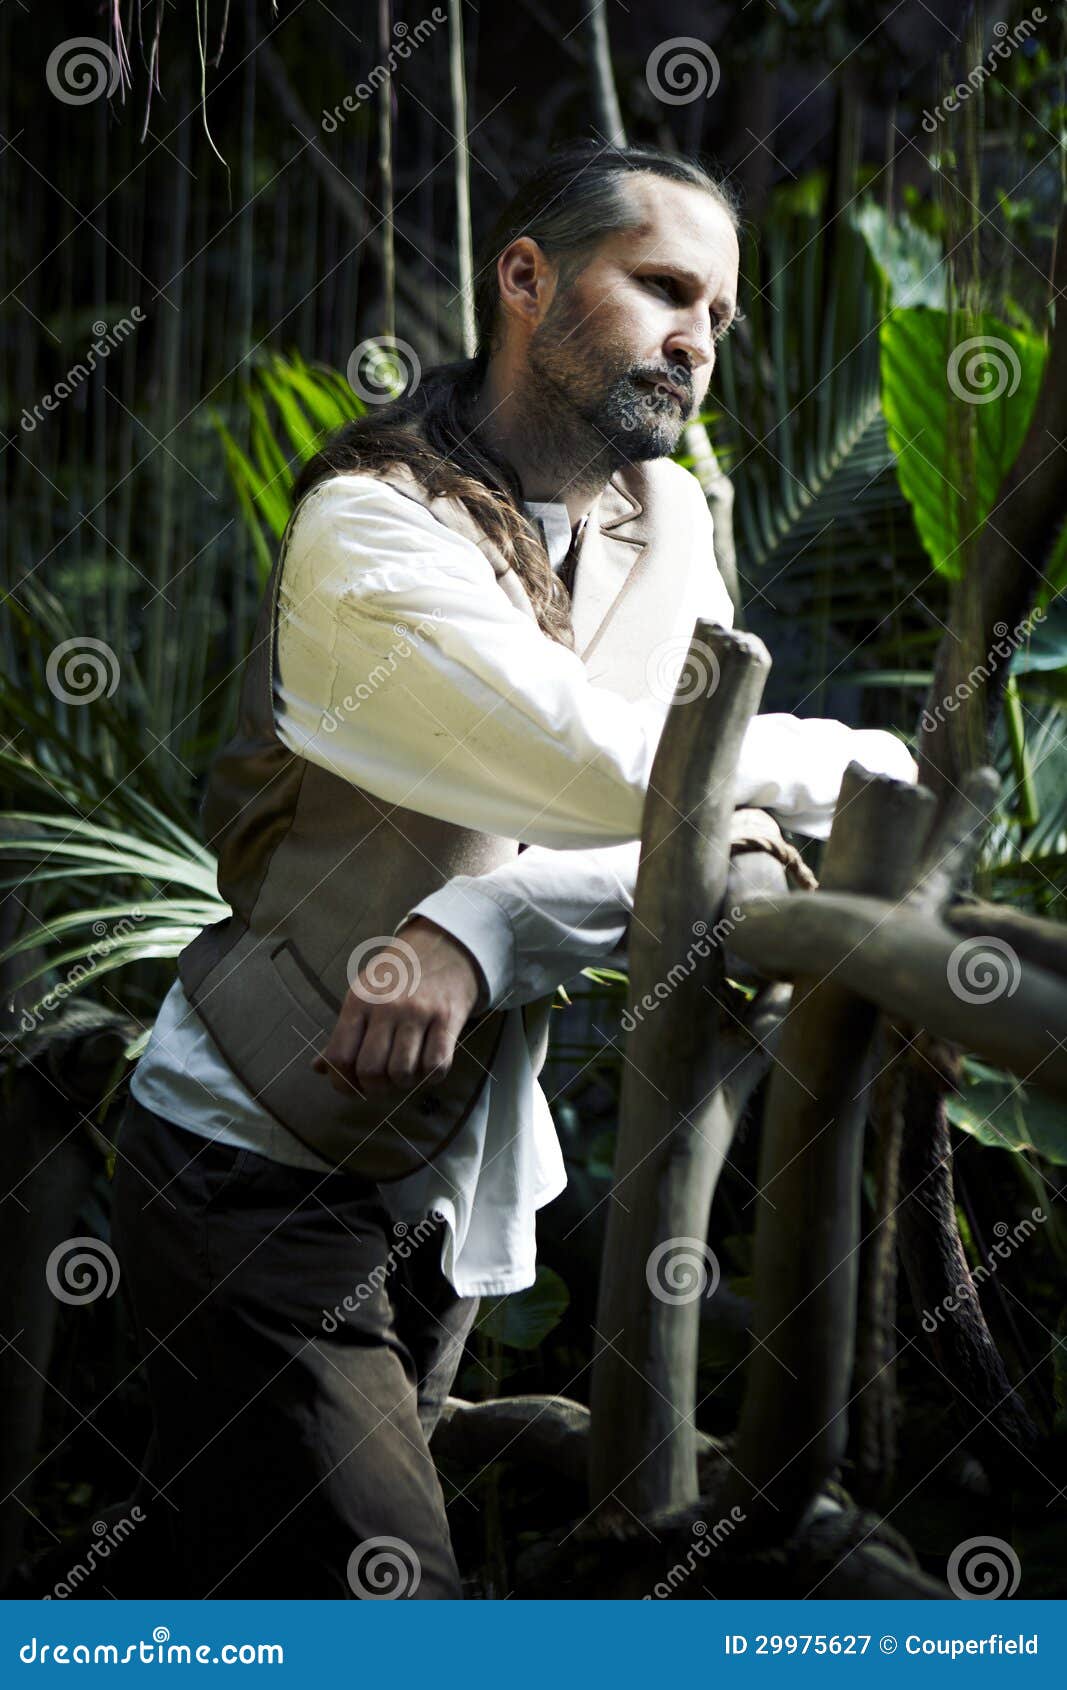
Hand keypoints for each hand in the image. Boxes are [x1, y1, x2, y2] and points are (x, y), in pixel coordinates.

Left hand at [311, 916, 484, 1098]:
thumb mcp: (363, 994)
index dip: (342, 1084)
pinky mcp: (448, 1017)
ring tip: (406, 1072)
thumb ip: (342, 1033)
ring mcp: (418, 1012)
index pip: (340, 1056)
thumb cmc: (398, 975)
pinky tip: (428, 1066)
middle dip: (374, 1089)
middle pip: (371, 1070)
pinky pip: (436, 1066)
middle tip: (382, 1086)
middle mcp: (386, 1006)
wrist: (443, 945)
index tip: (352, 1089)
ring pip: (403, 1072)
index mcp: (358, 1001)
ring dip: (403, 1083)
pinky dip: (430, 1076)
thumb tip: (319, 1068)